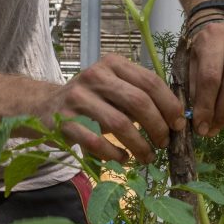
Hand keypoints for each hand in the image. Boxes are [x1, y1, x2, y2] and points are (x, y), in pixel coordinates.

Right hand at [45, 55, 185, 161]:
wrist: (44, 107)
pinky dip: (116, 154)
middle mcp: (95, 75)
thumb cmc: (91, 100)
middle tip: (165, 142)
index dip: (170, 104)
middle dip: (158, 126)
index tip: (179, 124)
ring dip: (140, 145)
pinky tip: (124, 158)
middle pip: (138, 102)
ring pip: (120, 124)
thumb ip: (139, 96)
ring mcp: (77, 98)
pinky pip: (97, 142)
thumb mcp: (113, 88)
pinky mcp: (65, 121)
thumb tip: (176, 119)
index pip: (150, 81)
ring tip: (148, 156)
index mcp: (112, 64)